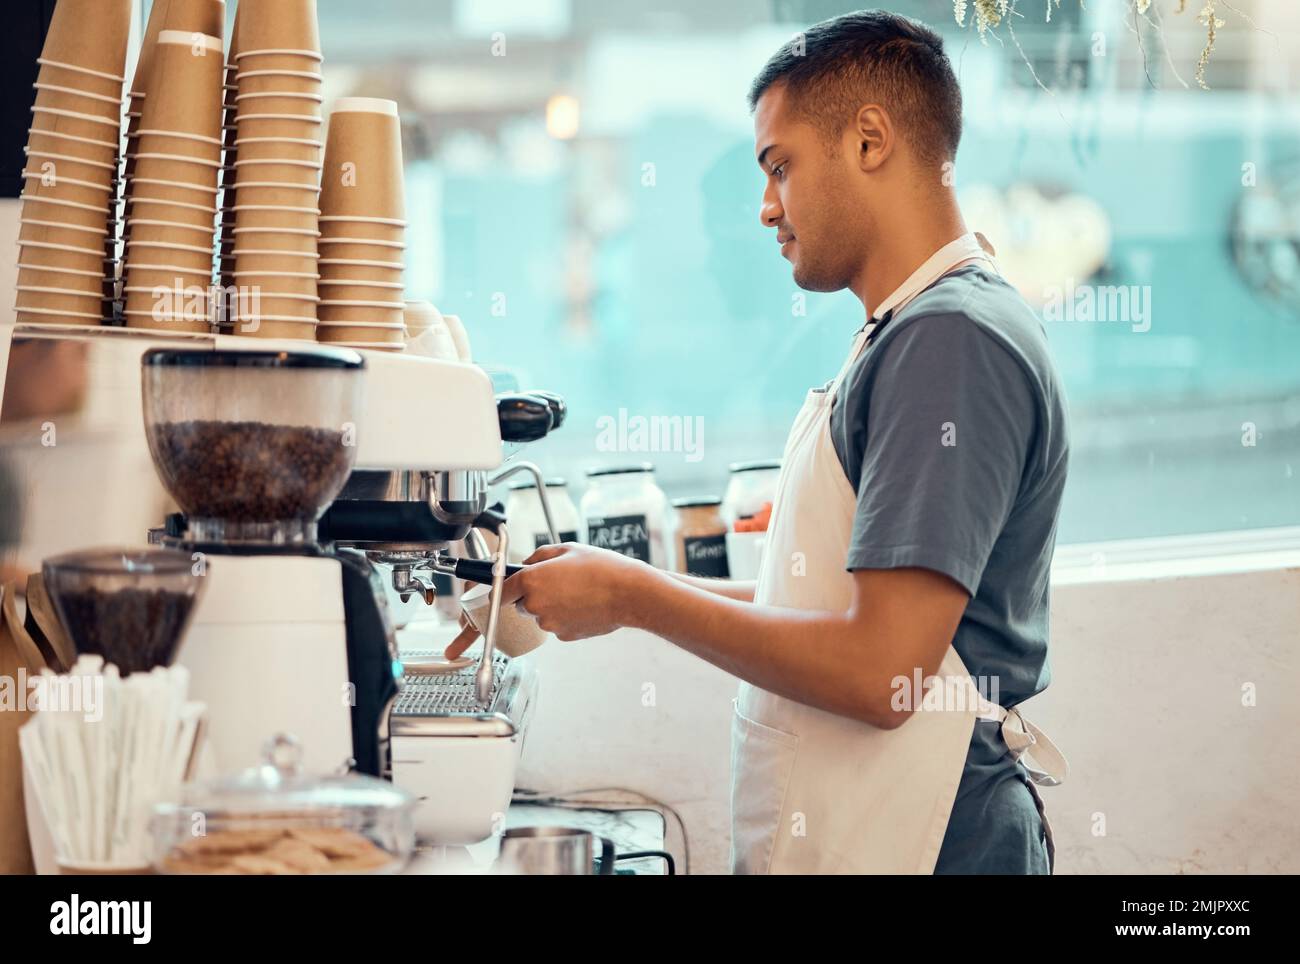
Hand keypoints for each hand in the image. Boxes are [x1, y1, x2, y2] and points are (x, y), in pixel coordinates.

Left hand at [443, 543, 650, 657]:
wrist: (629, 593)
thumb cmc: (602, 568)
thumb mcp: (567, 549)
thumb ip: (539, 557)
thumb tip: (526, 565)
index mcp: (531, 580)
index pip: (501, 589)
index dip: (501, 588)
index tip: (494, 590)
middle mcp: (535, 604)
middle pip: (522, 603)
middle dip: (533, 595)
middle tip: (558, 583)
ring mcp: (549, 623)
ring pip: (540, 615)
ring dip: (552, 605)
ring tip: (578, 592)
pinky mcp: (564, 636)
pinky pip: (557, 625)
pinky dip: (566, 617)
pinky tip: (585, 605)